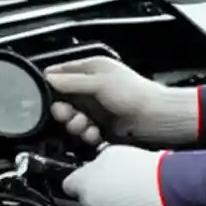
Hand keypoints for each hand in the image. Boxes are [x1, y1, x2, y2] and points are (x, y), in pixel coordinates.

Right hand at [43, 56, 197, 146]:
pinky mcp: (102, 126)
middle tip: (69, 115)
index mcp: (91, 70)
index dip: (51, 85)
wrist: (157, 118)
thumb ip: (72, 82)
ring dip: (76, 125)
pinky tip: (95, 134)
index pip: (61, 73)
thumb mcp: (99, 83)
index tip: (48, 97)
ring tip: (86, 126)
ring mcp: (97, 108)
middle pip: (63, 100)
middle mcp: (92, 88)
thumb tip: (48, 77)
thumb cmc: (134, 94)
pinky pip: (85, 132)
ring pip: (73, 119)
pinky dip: (87, 135)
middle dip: (64, 111)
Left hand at [62, 144, 170, 205]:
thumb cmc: (140, 167)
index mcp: (83, 185)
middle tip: (120, 182)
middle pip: (89, 201)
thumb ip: (98, 162)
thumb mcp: (112, 152)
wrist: (165, 189)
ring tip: (137, 193)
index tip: (89, 176)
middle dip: (101, 194)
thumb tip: (98, 164)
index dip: (79, 180)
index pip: (69, 185)